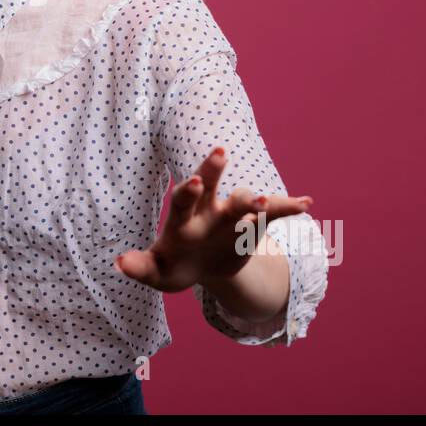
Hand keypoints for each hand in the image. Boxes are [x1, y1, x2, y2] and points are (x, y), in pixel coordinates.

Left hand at [115, 147, 312, 292]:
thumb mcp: (157, 272)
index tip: (194, 183)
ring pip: (244, 201)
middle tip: (219, 153)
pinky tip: (306, 203)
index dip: (188, 190)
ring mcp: (231, 215)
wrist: (203, 268)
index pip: (182, 198)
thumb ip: (140, 266)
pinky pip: (272, 213)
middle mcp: (207, 209)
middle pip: (210, 184)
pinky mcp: (253, 225)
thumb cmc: (174, 266)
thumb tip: (119, 263)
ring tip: (264, 204)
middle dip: (213, 170)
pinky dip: (288, 207)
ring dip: (256, 201)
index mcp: (182, 218)